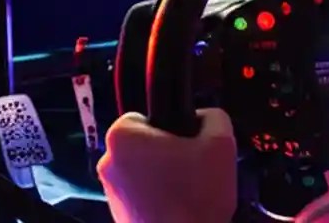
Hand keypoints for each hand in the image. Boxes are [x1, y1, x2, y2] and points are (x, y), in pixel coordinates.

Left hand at [98, 109, 236, 222]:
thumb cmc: (197, 197)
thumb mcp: (221, 142)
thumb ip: (212, 117)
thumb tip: (204, 118)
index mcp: (122, 136)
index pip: (145, 115)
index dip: (171, 128)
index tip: (187, 145)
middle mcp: (107, 161)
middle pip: (142, 145)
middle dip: (166, 153)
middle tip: (192, 169)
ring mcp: (109, 192)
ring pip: (141, 171)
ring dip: (161, 177)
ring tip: (187, 192)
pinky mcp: (117, 215)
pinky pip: (139, 195)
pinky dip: (156, 198)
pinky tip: (178, 207)